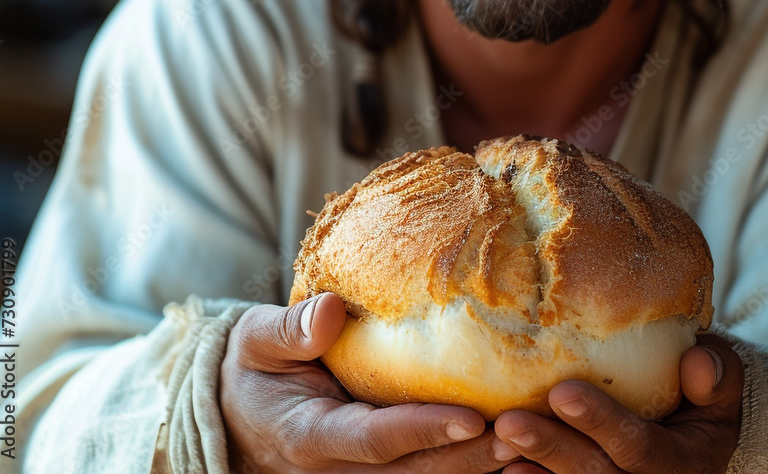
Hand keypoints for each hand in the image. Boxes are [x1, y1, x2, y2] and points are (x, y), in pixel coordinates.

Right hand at [219, 292, 514, 472]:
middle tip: (522, 431)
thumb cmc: (254, 367)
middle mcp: (337, 472)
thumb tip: (327, 310)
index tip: (469, 416)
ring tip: (530, 441)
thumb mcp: (256, 341)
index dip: (421, 431)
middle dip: (468, 458)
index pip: (373, 440)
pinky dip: (465, 467)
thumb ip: (289, 330)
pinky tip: (513, 452)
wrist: (237, 415)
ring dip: (476, 469)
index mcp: (308, 436)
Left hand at [491, 333, 742, 473]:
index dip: (603, 424)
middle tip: (508, 422)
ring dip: (536, 467)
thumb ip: (716, 374)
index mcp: (686, 462)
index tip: (562, 392)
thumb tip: (698, 364)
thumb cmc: (703, 392)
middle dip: (553, 450)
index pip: (642, 450)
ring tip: (499, 440)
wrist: (699, 428)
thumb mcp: (724, 380)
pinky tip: (506, 466)